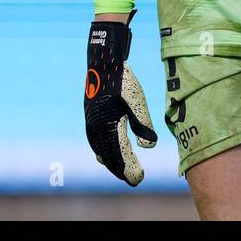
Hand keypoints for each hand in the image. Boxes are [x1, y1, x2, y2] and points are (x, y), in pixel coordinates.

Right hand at [84, 10, 157, 184]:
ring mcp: (91, 122)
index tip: (139, 179)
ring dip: (111, 162)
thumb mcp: (137, 101)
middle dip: (121, 169)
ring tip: (121, 170)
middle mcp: (96, 127)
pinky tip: (106, 153)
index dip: (129, 168)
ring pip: (100, 150)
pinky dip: (102, 151)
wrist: (103, 61)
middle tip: (134, 180)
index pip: (120, 155)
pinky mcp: (91, 116)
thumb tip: (149, 146)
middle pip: (109, 156)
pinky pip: (95, 141)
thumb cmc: (122, 80)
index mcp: (107, 126)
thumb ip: (143, 124)